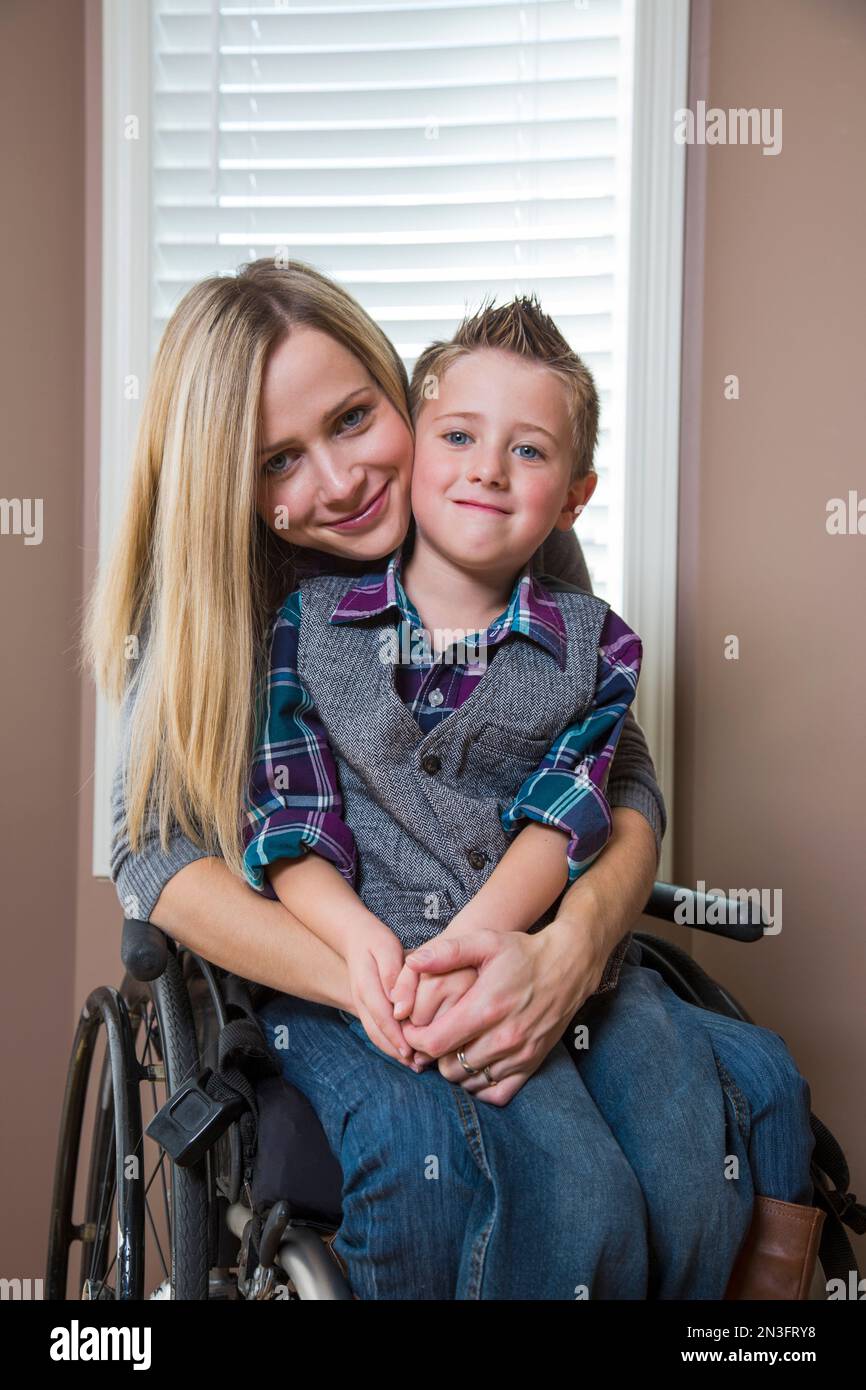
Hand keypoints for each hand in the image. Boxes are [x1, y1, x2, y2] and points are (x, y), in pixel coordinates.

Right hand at [344, 928, 414, 1064]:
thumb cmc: (375, 940)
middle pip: (376, 1032)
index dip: (396, 1036)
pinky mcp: (366, 1006)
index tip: (411, 1051)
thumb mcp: (386, 948)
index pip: (382, 1017)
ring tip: (413, 1064)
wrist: (354, 936)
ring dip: (392, 1051)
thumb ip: (392, 973)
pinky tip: (404, 1050)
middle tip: (417, 1067)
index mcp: (367, 987)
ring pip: (374, 1034)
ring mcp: (362, 1005)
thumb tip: (397, 1000)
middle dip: (396, 1051)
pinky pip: (375, 1029)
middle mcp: (361, 1000)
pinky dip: (388, 1042)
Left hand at [398, 919, 607, 1104]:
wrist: (568, 965)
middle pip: (449, 1067)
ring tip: (454, 1046)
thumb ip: (447, 952)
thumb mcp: (485, 941)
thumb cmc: (522, 952)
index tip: (412, 1029)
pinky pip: (496, 1093)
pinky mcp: (532, 1064)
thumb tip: (412, 963)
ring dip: (455, 1068)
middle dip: (433, 1054)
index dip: (415, 1040)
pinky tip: (475, 1063)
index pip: (435, 1042)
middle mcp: (504, 1037)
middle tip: (433, 1036)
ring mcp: (520, 1054)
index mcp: (486, 1007)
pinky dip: (480, 1084)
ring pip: (469, 1081)